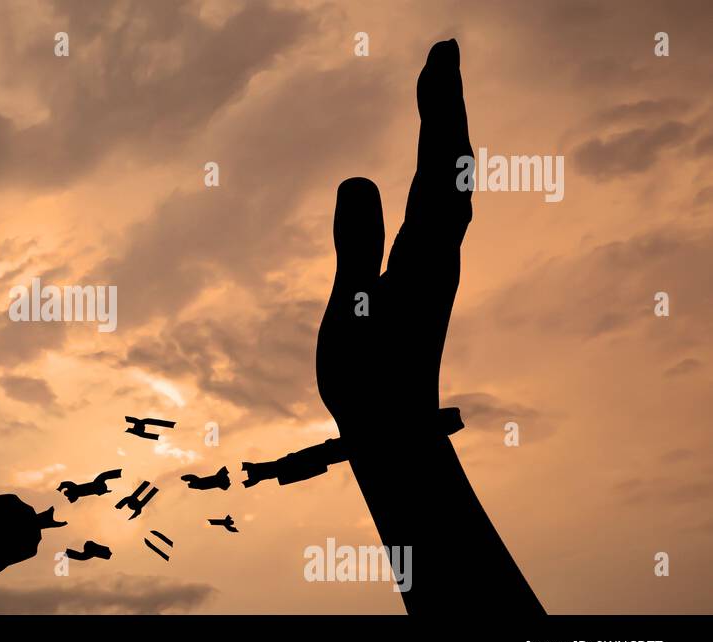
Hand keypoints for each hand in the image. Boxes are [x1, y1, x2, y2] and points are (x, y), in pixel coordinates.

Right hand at [316, 39, 472, 437]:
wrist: (393, 425)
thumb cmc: (367, 375)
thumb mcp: (351, 309)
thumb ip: (356, 244)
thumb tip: (358, 177)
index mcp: (424, 250)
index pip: (438, 164)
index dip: (439, 109)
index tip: (437, 60)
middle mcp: (440, 248)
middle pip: (453, 162)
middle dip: (449, 105)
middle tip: (443, 53)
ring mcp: (435, 261)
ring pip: (451, 183)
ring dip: (445, 133)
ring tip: (437, 94)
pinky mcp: (424, 274)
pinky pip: (440, 204)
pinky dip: (438, 168)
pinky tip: (432, 170)